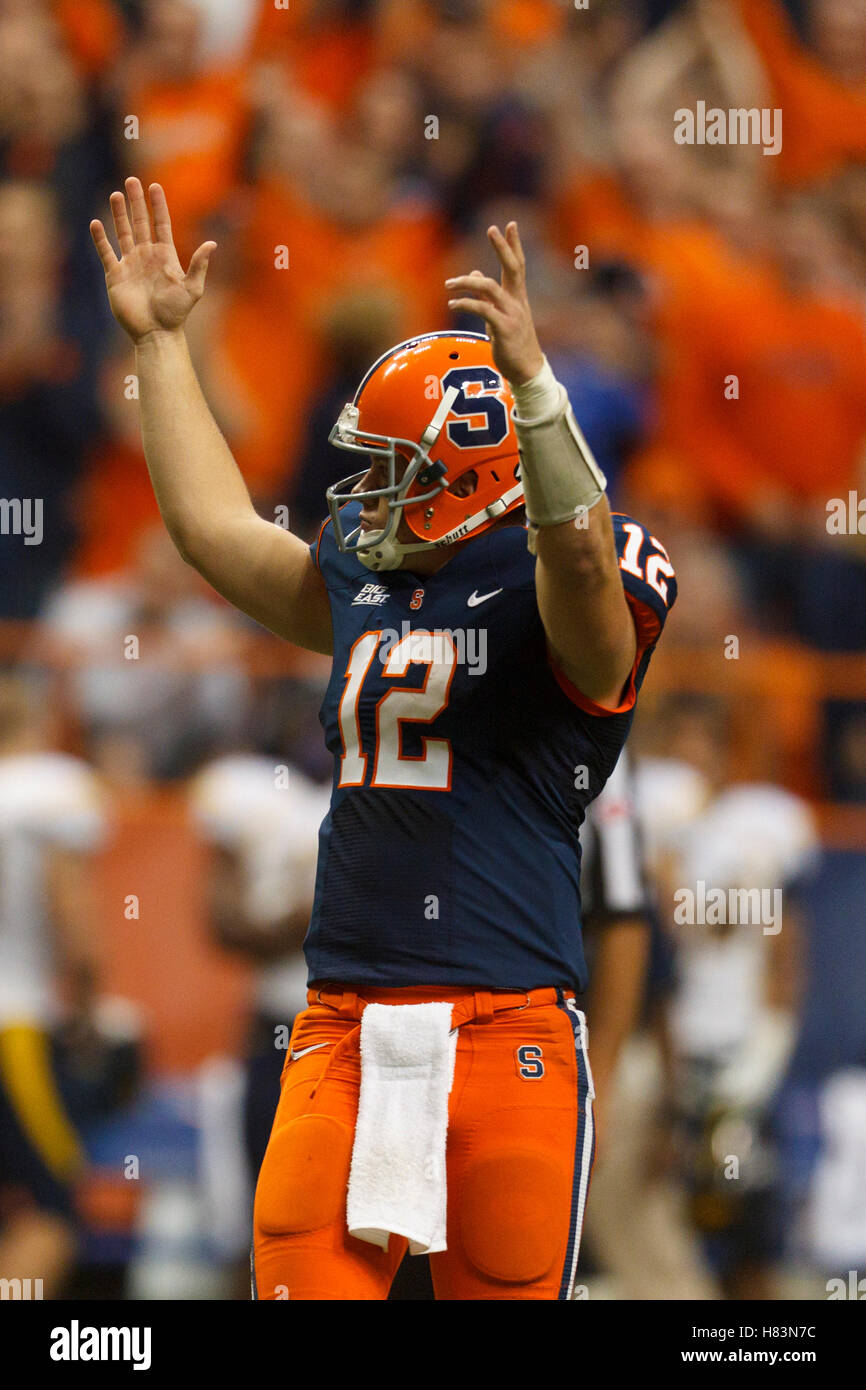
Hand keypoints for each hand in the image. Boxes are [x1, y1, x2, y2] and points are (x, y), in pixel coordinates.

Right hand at [90, 177, 215, 343]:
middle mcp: (147, 256)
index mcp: (166, 256)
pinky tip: (96, 223)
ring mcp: (130, 264)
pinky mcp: (115, 276)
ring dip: (119, 214)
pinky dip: (101, 239)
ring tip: (116, 194)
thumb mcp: (193, 288)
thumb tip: (212, 243)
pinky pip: (106, 253)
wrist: (156, 333)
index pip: (161, 224)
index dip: (158, 206)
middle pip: (140, 223)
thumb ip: (199, 265)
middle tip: (132, 180)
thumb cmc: (176, 313)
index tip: (155, 186)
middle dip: (136, 202)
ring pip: (123, 233)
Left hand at [445, 221, 544, 386]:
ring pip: (490, 288)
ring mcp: (512, 314)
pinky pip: (483, 310)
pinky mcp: (505, 329)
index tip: (509, 224)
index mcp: (517, 297)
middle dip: (503, 247)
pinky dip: (466, 304)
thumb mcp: (499, 315)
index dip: (514, 244)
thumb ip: (488, 295)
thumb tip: (475, 273)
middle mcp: (517, 301)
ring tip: (449, 284)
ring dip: (467, 282)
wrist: (526, 370)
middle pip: (512, 267)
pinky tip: (453, 304)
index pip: (517, 265)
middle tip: (492, 228)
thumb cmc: (512, 343)